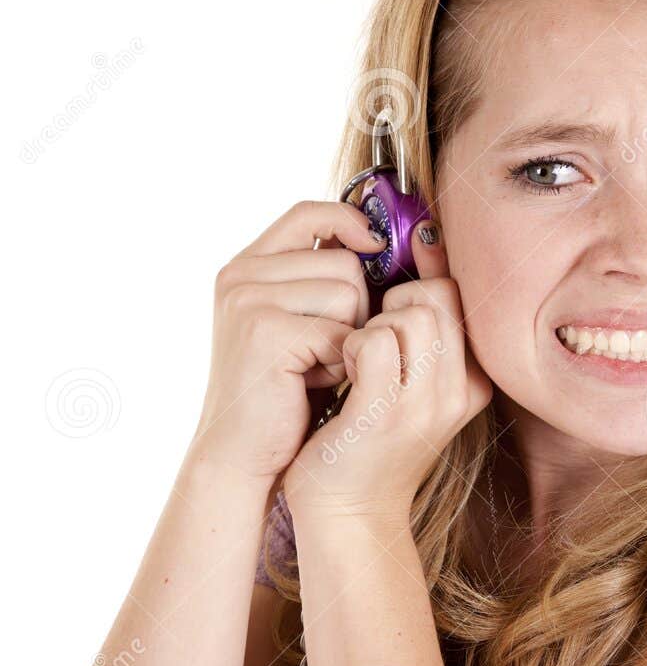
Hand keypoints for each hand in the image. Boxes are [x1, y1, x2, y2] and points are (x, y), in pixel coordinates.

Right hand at [189, 198, 384, 481]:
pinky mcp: (265, 329)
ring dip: (350, 339)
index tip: (378, 245)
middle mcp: (242, 274)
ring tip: (316, 367)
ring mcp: (249, 298)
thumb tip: (384, 240)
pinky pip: (342, 332)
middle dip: (357, 309)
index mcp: (248, 265)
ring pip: (350, 293)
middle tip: (327, 350)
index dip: (351, 221)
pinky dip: (342, 363)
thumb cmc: (283, 393)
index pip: (309, 212)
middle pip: (345, 261)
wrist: (242, 453)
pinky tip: (312, 383)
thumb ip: (324, 280)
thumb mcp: (302, 323)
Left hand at [280, 220, 492, 527]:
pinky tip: (340, 374)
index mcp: (472, 382)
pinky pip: (374, 339)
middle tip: (368, 339)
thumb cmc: (364, 440)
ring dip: (371, 324)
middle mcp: (459, 392)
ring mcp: (427, 404)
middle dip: (395, 302)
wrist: (345, 512)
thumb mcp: (406, 381)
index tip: (390, 297)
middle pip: (440, 297)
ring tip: (355, 361)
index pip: (462, 297)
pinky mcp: (386, 412)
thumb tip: (423, 242)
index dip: (423, 281)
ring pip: (411, 313)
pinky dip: (349, 345)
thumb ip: (420, 324)